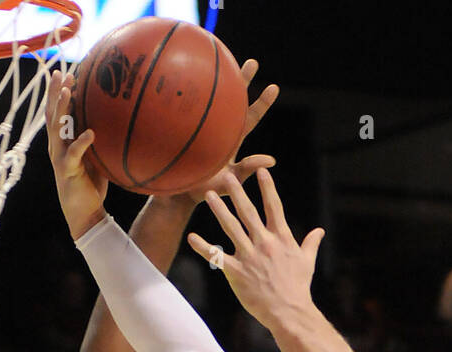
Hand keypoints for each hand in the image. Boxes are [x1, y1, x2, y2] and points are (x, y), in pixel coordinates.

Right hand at [46, 69, 107, 240]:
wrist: (84, 214)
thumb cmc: (90, 186)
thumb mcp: (94, 159)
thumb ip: (95, 142)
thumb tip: (109, 125)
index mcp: (61, 143)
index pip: (57, 113)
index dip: (58, 94)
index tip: (64, 74)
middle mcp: (56, 147)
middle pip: (52, 114)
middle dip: (55, 93)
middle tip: (60, 72)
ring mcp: (60, 158)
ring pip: (57, 129)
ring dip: (62, 109)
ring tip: (69, 91)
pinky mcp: (68, 171)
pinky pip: (74, 154)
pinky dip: (81, 142)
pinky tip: (90, 132)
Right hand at [173, 58, 279, 207]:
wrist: (178, 195)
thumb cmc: (206, 192)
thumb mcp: (231, 183)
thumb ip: (248, 169)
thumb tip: (272, 160)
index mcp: (232, 140)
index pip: (251, 118)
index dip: (262, 103)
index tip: (274, 86)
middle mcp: (219, 130)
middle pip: (234, 101)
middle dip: (242, 80)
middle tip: (252, 62)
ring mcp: (202, 129)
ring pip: (212, 99)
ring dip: (217, 79)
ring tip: (220, 56)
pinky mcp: (185, 130)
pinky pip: (188, 108)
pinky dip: (188, 92)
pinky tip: (183, 74)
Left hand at [188, 168, 323, 329]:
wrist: (290, 312)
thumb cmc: (299, 288)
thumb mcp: (307, 262)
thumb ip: (311, 243)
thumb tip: (320, 231)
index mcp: (281, 239)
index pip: (274, 208)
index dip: (267, 188)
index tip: (261, 171)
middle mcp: (265, 243)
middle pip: (248, 212)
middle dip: (237, 192)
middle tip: (226, 175)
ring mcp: (250, 257)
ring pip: (231, 228)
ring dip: (219, 210)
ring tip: (209, 195)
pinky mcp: (237, 273)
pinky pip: (217, 257)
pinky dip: (203, 247)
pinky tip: (192, 238)